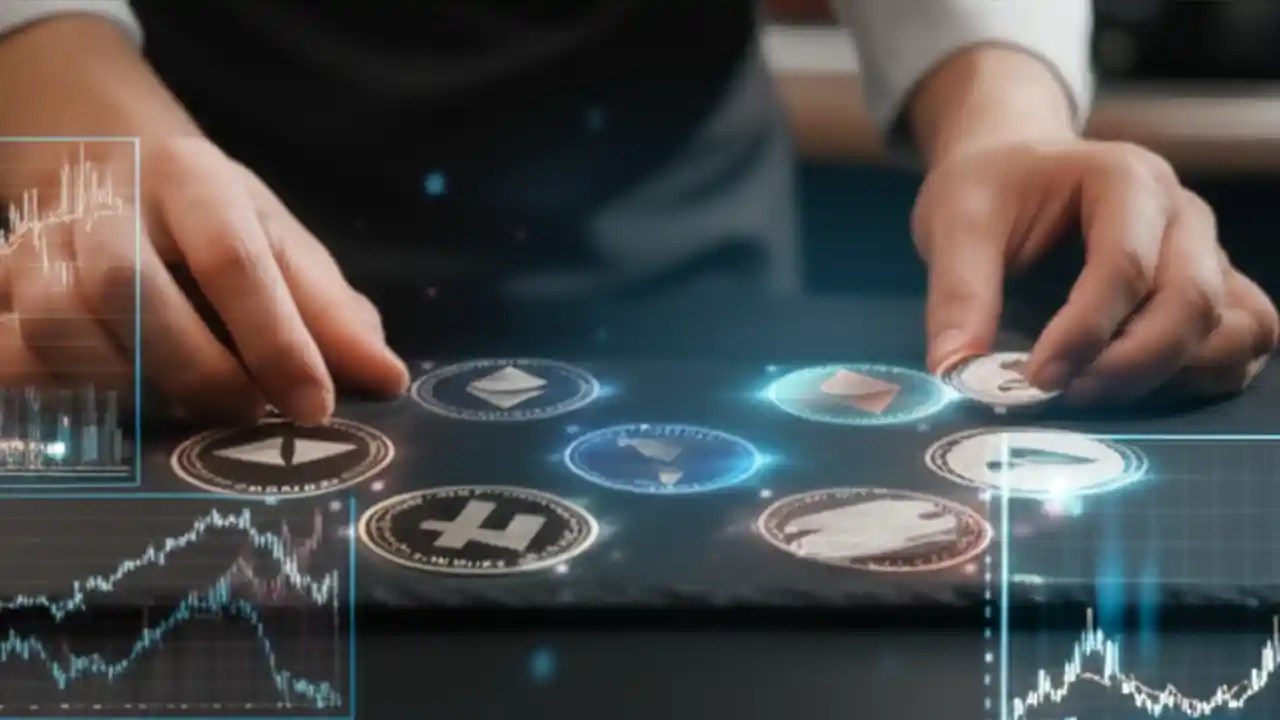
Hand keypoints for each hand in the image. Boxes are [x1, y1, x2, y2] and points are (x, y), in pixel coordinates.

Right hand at [0, 137, 408, 423]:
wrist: (110, 165)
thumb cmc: (215, 221)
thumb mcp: (282, 245)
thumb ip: (331, 312)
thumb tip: (386, 380)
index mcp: (195, 180)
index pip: (234, 259)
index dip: (277, 342)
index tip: (314, 408)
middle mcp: (108, 203)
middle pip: (126, 287)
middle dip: (196, 370)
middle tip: (243, 416)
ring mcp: (41, 241)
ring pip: (55, 322)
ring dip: (126, 387)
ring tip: (179, 413)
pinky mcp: (2, 283)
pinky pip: (7, 354)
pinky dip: (57, 395)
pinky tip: (111, 413)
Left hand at [916, 138, 1278, 404]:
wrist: (1014, 168)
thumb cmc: (991, 189)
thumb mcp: (955, 223)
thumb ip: (958, 294)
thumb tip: (953, 370)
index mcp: (1125, 180)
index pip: (1125, 267)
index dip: (1082, 335)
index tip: (1032, 379)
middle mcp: (1182, 214)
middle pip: (1193, 302)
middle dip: (1130, 364)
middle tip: (1063, 396)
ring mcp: (1207, 254)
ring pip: (1236, 327)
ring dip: (1175, 376)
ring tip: (1096, 393)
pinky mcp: (1211, 290)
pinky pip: (1243, 341)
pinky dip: (1202, 377)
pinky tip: (1133, 390)